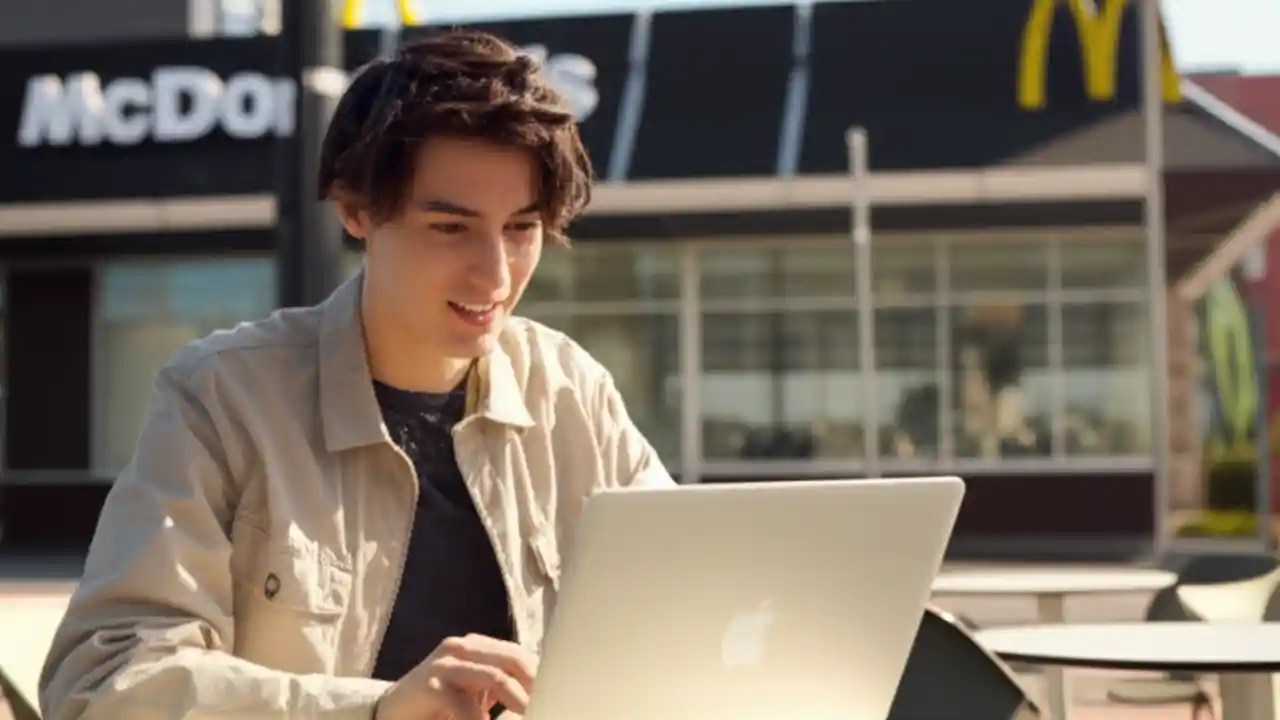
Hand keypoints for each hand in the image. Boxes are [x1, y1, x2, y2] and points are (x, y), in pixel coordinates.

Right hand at [374, 634, 537, 719]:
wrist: (388, 713)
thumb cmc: (438, 705)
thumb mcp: (475, 693)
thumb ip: (503, 689)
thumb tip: (543, 696)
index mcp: (479, 647)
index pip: (521, 655)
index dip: (544, 674)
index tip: (563, 692)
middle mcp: (464, 648)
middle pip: (514, 660)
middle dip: (537, 685)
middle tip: (553, 704)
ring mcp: (446, 663)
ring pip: (496, 676)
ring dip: (519, 701)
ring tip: (534, 714)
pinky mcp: (431, 683)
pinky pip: (464, 703)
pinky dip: (480, 719)